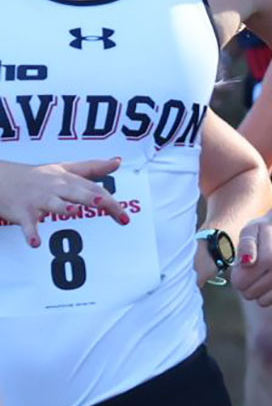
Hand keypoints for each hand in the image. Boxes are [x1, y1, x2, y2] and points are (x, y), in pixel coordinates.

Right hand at [0, 157, 125, 246]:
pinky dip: (31, 233)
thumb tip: (117, 162)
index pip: (93, 188)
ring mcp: (38, 199)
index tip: (125, 217)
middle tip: (104, 203)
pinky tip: (36, 243)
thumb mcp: (64, 168)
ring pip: (52, 203)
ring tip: (73, 211)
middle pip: (77, 192)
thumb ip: (91, 167)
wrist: (0, 179)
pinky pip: (27, 224)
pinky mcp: (22, 212)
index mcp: (67, 179)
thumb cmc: (37, 177)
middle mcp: (55, 188)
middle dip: (91, 198)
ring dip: (62, 207)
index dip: (110, 201)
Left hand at [233, 215, 271, 307]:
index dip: (236, 277)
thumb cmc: (267, 230)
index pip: (240, 283)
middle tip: (252, 272)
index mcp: (269, 257)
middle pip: (250, 294)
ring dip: (259, 292)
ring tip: (262, 277)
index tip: (241, 267)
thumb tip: (246, 263)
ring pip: (264, 302)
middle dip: (246, 285)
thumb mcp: (251, 230)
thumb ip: (245, 245)